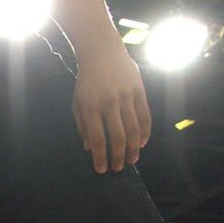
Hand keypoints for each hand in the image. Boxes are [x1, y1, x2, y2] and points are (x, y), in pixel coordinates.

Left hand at [71, 50, 151, 173]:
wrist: (102, 52)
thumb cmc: (87, 81)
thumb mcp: (78, 102)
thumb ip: (83, 126)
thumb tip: (89, 148)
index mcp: (91, 107)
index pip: (97, 138)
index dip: (100, 157)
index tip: (101, 170)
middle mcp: (109, 103)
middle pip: (117, 136)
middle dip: (118, 156)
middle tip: (118, 169)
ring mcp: (126, 96)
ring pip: (133, 128)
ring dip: (133, 148)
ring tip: (132, 160)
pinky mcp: (139, 91)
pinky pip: (145, 116)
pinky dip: (145, 132)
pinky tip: (142, 143)